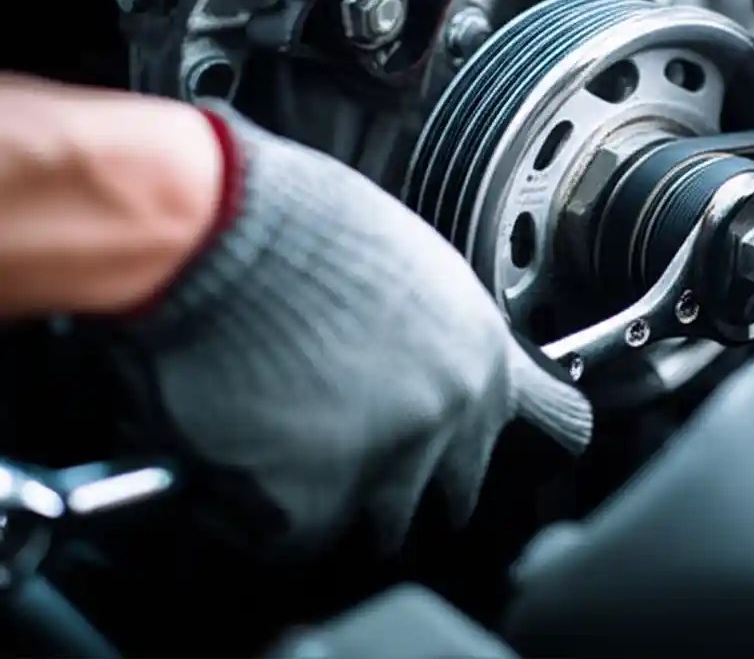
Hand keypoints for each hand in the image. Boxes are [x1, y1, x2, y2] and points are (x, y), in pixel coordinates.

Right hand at [0, 76, 590, 559]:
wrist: (224, 230)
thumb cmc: (300, 223)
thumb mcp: (407, 262)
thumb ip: (433, 331)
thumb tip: (422, 360)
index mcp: (482, 350)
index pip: (525, 426)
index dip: (478, 446)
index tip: (465, 465)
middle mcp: (453, 410)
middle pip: (454, 490)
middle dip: (413, 491)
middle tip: (365, 476)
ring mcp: (392, 457)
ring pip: (378, 520)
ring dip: (339, 503)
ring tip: (288, 459)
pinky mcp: (320, 495)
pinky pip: (297, 533)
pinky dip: (265, 512)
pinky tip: (240, 463)